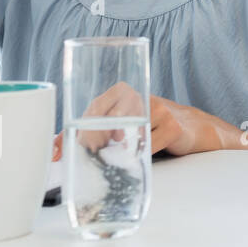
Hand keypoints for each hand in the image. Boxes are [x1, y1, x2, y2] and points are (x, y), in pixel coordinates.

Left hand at [52, 84, 221, 159]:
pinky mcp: (173, 128)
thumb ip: (93, 130)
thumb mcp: (124, 121)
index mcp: (124, 92)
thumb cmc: (150, 125)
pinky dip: (140, 153)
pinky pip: (149, 144)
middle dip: (95, 135)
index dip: (82, 124)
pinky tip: (138, 154)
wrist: (192, 127)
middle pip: (110, 115)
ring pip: (129, 129)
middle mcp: (141, 96)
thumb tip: (54, 149)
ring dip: (117, 145)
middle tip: (90, 150)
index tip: (77, 142)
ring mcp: (159, 110)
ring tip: (112, 153)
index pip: (96, 104)